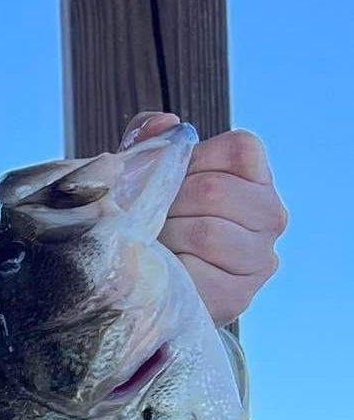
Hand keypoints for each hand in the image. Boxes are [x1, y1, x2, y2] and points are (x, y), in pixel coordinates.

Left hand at [126, 112, 286, 324]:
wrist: (149, 287)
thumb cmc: (155, 223)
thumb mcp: (148, 176)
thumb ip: (152, 142)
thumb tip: (164, 125)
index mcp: (257, 178)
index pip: (240, 149)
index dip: (192, 161)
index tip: (171, 181)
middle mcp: (271, 215)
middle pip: (214, 190)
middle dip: (168, 204)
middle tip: (152, 220)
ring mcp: (259, 258)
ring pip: (206, 232)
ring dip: (166, 238)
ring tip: (156, 245)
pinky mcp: (238, 295)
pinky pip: (197, 273)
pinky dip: (168, 271)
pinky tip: (163, 271)